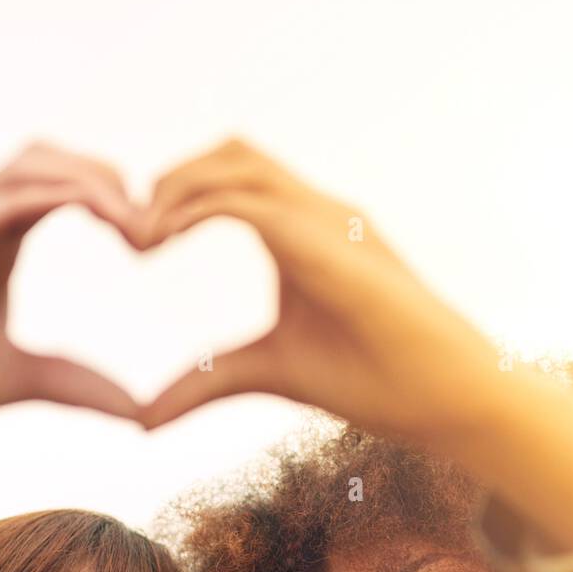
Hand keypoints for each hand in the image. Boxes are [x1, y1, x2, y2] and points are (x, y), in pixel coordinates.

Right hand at [0, 142, 143, 435]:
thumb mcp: (19, 381)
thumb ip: (79, 388)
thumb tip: (145, 413)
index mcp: (1, 245)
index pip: (66, 188)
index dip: (116, 199)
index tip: (155, 241)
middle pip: (48, 160)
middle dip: (106, 178)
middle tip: (151, 228)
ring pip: (19, 167)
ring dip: (81, 180)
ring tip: (129, 221)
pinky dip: (30, 203)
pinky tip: (72, 216)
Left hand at [137, 138, 503, 443]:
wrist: (445, 398)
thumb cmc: (375, 381)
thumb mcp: (266, 374)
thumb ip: (205, 383)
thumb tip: (144, 419)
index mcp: (301, 233)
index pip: (229, 179)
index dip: (174, 197)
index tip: (134, 244)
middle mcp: (316, 213)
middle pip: (231, 152)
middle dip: (168, 180)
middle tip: (127, 232)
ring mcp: (329, 221)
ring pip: (239, 162)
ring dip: (177, 187)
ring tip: (140, 236)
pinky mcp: (333, 245)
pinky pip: (255, 204)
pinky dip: (199, 209)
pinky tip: (165, 243)